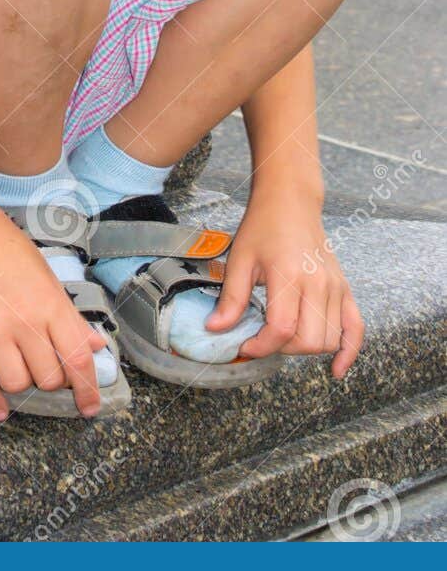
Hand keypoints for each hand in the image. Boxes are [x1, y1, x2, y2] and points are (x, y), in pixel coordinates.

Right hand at [0, 216, 105, 420]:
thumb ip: (72, 318)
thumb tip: (96, 346)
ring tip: (25, 370)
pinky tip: (1, 409)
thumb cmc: (14, 253)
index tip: (91, 407)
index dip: (88, 389)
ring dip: (25, 385)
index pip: (77, 359)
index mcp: (50, 306)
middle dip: (55, 381)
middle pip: (49, 378)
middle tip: (51, 370)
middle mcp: (24, 322)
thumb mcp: (51, 280)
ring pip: (17, 383)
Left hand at [205, 188, 363, 377]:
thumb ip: (231, 298)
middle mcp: (318, 283)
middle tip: (262, 336)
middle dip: (281, 349)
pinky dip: (349, 351)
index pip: (281, 329)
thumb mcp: (240, 258)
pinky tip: (336, 369)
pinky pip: (356, 328)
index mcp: (289, 274)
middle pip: (308, 341)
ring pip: (328, 340)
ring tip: (284, 334)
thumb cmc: (263, 226)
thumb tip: (215, 329)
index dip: (260, 346)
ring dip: (305, 348)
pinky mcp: (345, 289)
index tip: (244, 345)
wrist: (291, 202)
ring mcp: (336, 287)